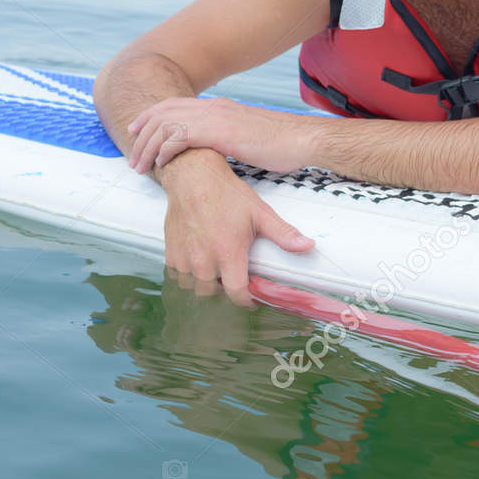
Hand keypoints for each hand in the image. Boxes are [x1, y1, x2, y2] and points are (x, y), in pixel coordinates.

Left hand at [127, 97, 321, 174]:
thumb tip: (216, 146)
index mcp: (219, 107)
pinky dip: (164, 150)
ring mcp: (215, 117)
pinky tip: (161, 164)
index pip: (173, 105)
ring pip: (165, 126)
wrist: (301, 139)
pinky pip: (178, 137)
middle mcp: (213, 107)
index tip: (136, 132)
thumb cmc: (281, 143)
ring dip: (147, 146)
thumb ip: (227, 135)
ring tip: (139, 165)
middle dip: (141, 134)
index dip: (150, 117)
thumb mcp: (247, 135)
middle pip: (162, 113)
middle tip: (131, 156)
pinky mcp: (218, 132)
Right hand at [158, 152, 314, 298]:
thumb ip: (283, 234)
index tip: (253, 299)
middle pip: (214, 295)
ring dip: (207, 287)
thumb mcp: (260, 213)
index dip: (246, 301)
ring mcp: (183, 258)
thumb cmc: (227, 194)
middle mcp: (203, 260)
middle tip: (236, 284)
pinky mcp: (170, 253)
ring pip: (194, 289)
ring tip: (219, 275)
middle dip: (226, 294)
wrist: (192, 178)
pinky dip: (190, 278)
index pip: (236, 293)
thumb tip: (308, 246)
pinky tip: (202, 266)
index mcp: (227, 252)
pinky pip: (178, 278)